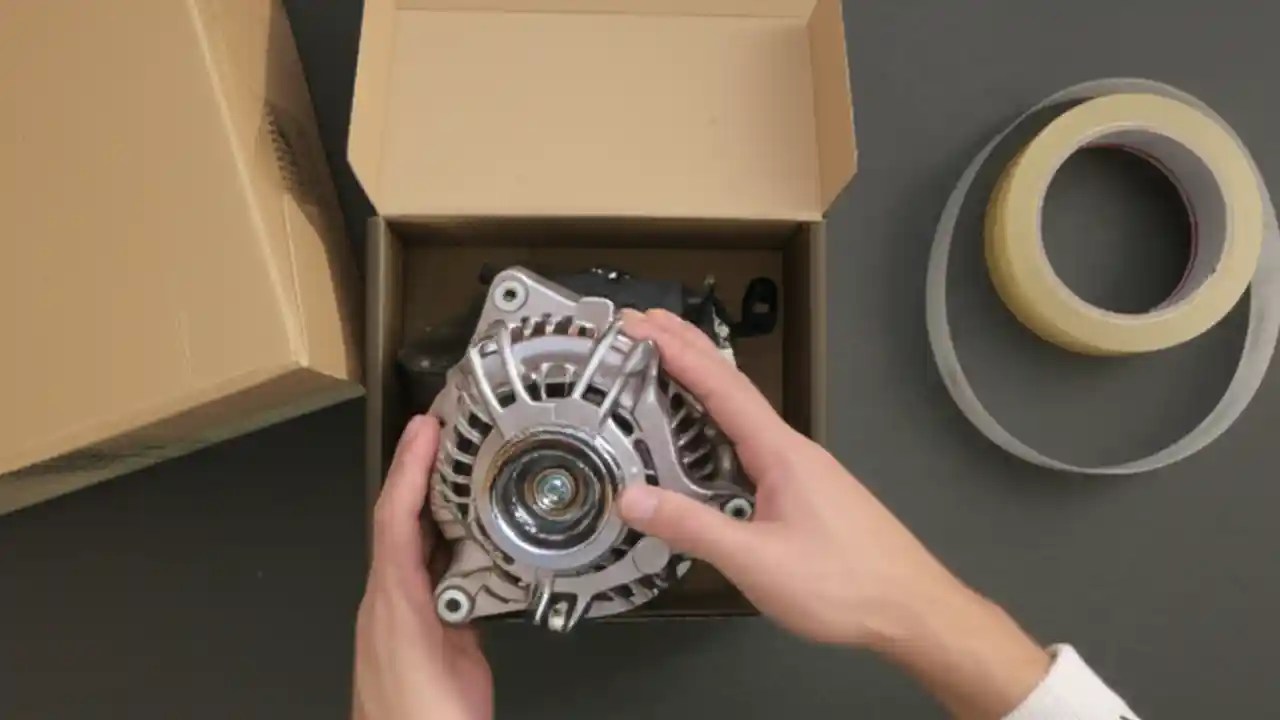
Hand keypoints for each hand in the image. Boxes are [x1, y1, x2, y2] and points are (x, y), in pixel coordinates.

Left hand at [353, 415, 492, 719]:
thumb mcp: (450, 662)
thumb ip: (458, 618)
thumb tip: (475, 581)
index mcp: (392, 602)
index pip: (393, 516)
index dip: (409, 467)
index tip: (426, 427)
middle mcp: (391, 601)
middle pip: (399, 519)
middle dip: (418, 470)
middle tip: (445, 427)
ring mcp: (403, 615)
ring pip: (413, 541)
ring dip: (433, 499)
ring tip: (462, 463)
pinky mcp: (423, 631)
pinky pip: (428, 569)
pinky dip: (448, 540)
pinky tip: (473, 534)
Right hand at [618, 309, 1049, 718]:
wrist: (912, 610)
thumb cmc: (840, 584)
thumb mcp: (757, 561)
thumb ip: (693, 527)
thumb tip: (629, 497)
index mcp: (781, 452)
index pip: (722, 388)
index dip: (678, 352)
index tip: (638, 325)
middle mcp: (792, 449)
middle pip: (734, 388)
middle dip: (689, 350)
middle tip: (644, 323)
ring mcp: (803, 470)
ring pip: (744, 415)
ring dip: (703, 383)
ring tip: (665, 364)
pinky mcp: (807, 493)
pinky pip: (752, 442)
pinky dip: (720, 421)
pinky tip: (708, 435)